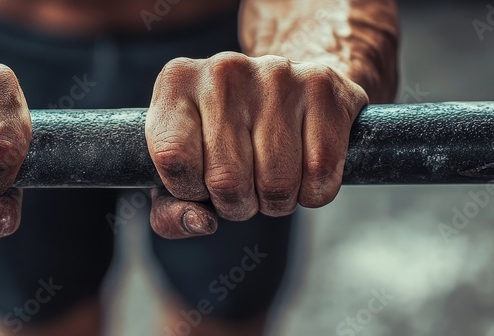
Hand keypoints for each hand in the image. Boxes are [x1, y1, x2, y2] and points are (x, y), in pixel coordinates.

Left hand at [145, 52, 367, 238]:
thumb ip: (170, 209)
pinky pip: (320, 173)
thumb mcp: (180, 165)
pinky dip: (312, 192)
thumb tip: (201, 222)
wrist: (287, 87)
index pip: (172, 157)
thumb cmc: (223, 135)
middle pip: (227, 180)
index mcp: (177, 83)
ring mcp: (276, 75)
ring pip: (277, 183)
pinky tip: (302, 170)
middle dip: (236, 203)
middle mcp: (223, 71)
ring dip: (275, 201)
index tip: (199, 181)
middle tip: (242, 186)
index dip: (188, 188)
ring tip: (270, 177)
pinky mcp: (322, 86)